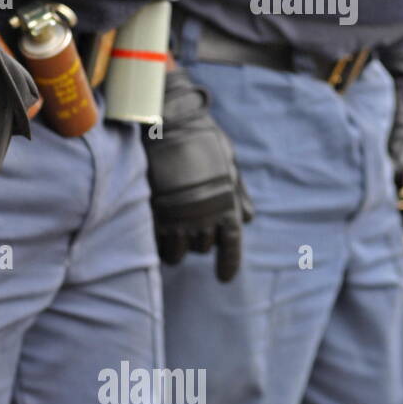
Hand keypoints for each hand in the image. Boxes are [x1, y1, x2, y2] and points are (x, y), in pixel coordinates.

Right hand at [144, 67, 253, 281]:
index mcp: (227, 206)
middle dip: (197, 242)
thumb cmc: (202, 140)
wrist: (169, 125)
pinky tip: (155, 233)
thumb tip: (249, 218)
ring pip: (177, 253)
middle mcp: (205, 219)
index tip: (224, 279)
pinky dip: (157, 242)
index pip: (232, 247)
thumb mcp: (229, 164)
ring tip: (169, 235)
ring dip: (175, 247)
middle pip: (201, 249)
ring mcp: (177, 219)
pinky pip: (156, 244)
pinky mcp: (153, 215)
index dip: (229, 265)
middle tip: (188, 227)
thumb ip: (238, 193)